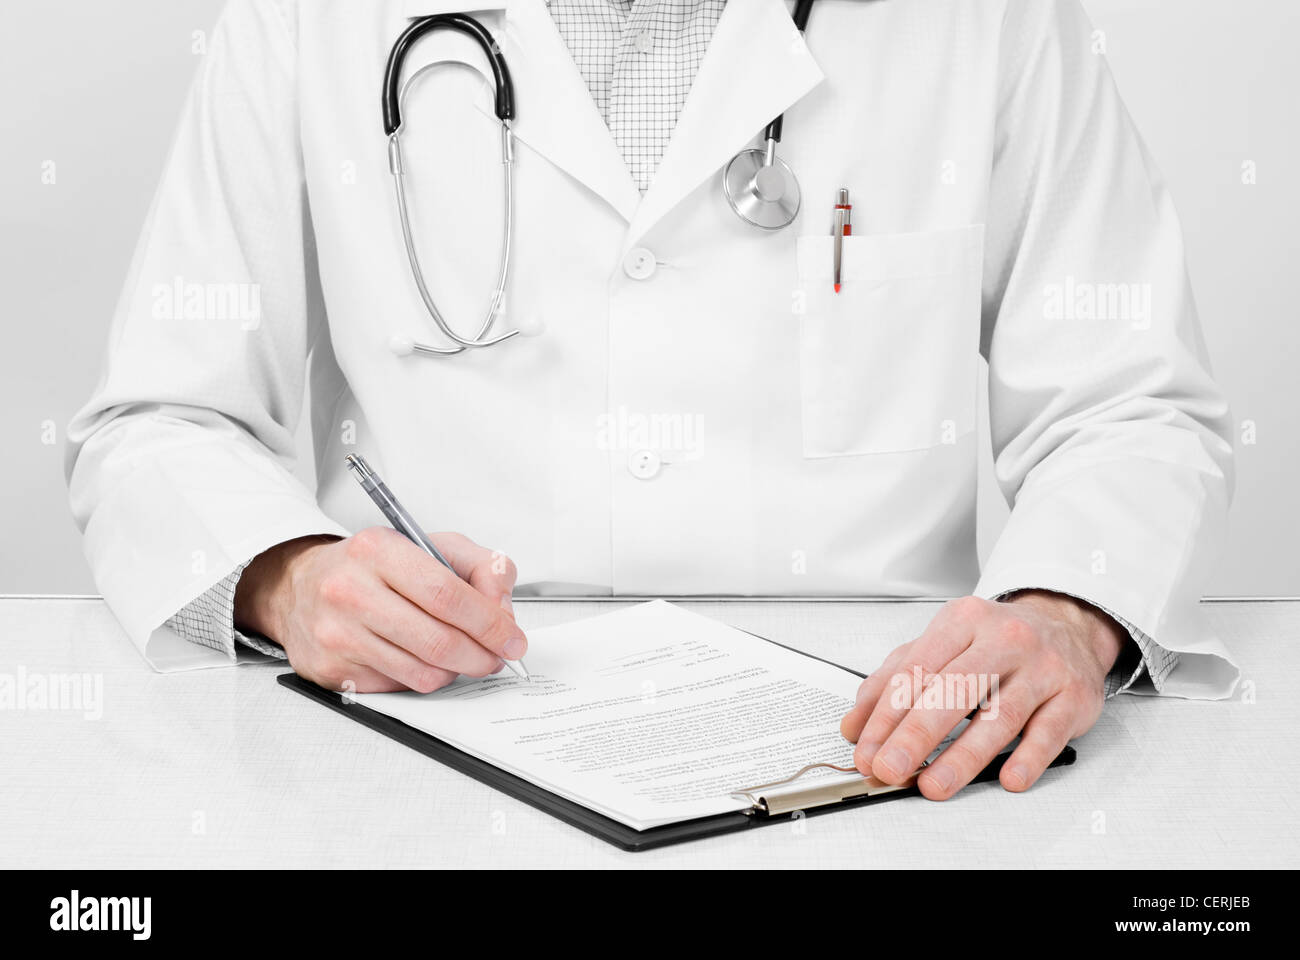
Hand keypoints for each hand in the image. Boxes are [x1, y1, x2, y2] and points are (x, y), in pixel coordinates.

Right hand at [234, 528, 525, 692]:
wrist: (301, 587)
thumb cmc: (372, 566)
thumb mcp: (430, 545)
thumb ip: (480, 567)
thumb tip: (503, 609)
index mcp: (378, 550)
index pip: (447, 595)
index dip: (490, 624)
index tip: (513, 639)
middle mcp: (350, 591)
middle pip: (438, 640)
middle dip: (482, 655)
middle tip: (497, 656)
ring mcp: (336, 634)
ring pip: (422, 672)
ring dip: (456, 670)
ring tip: (462, 656)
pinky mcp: (330, 670)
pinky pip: (399, 687)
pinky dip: (423, 677)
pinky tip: (421, 658)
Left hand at [839, 591, 1126, 799]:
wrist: (1068, 624)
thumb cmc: (997, 641)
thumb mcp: (942, 644)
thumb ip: (894, 680)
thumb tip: (854, 725)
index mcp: (962, 621)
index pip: (916, 670)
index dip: (886, 714)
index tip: (866, 749)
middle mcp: (1004, 639)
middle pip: (953, 690)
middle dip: (915, 735)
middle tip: (889, 768)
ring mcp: (1042, 667)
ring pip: (998, 716)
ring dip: (963, 756)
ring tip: (933, 785)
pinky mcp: (1073, 696)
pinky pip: (1048, 732)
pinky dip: (1028, 758)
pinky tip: (1008, 778)